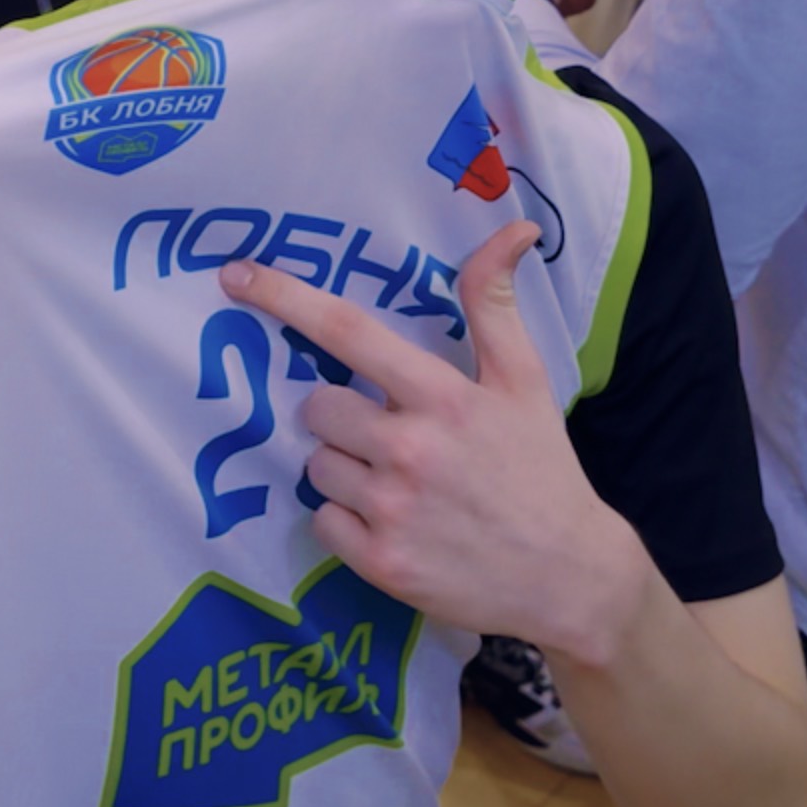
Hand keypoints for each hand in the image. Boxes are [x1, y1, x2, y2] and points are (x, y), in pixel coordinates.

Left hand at [219, 223, 654, 667]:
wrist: (569, 577)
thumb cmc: (541, 469)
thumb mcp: (526, 381)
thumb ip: (495, 305)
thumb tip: (513, 228)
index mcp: (443, 397)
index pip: (348, 332)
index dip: (286, 298)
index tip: (237, 276)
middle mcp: (411, 450)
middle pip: (318, 407)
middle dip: (340, 415)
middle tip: (388, 435)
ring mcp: (392, 510)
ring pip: (317, 467)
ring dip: (345, 469)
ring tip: (400, 484)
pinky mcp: (381, 563)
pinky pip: (323, 522)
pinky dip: (347, 522)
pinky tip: (394, 524)